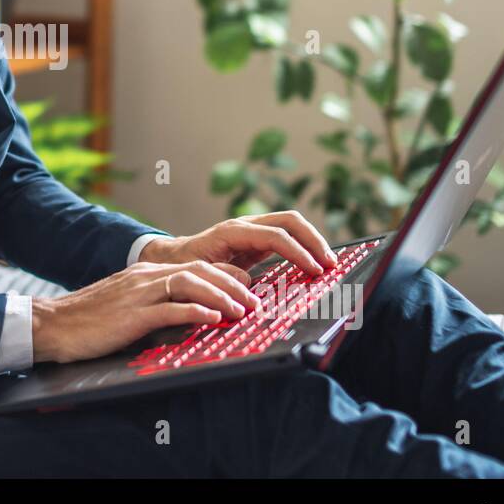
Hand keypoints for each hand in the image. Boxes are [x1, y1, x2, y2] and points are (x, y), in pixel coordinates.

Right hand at [31, 258, 264, 363]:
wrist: (52, 324)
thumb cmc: (90, 320)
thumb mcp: (129, 306)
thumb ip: (157, 304)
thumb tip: (191, 315)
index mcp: (146, 273)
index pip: (196, 266)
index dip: (227, 276)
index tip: (249, 290)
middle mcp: (145, 277)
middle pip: (199, 270)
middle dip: (233, 285)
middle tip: (256, 303)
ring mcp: (138, 294)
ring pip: (188, 283)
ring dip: (220, 296)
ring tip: (242, 311)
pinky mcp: (131, 316)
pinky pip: (168, 309)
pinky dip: (193, 312)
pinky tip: (212, 319)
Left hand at [138, 210, 337, 276]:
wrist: (173, 258)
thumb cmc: (183, 267)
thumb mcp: (198, 274)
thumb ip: (219, 276)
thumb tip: (245, 283)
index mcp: (232, 232)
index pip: (275, 235)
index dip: (297, 252)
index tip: (314, 270)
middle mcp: (246, 225)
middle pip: (290, 221)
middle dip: (314, 240)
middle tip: (331, 264)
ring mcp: (253, 229)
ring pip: (292, 224)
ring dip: (313, 241)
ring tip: (329, 263)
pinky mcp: (258, 239)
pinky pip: (287, 236)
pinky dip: (304, 246)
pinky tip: (314, 263)